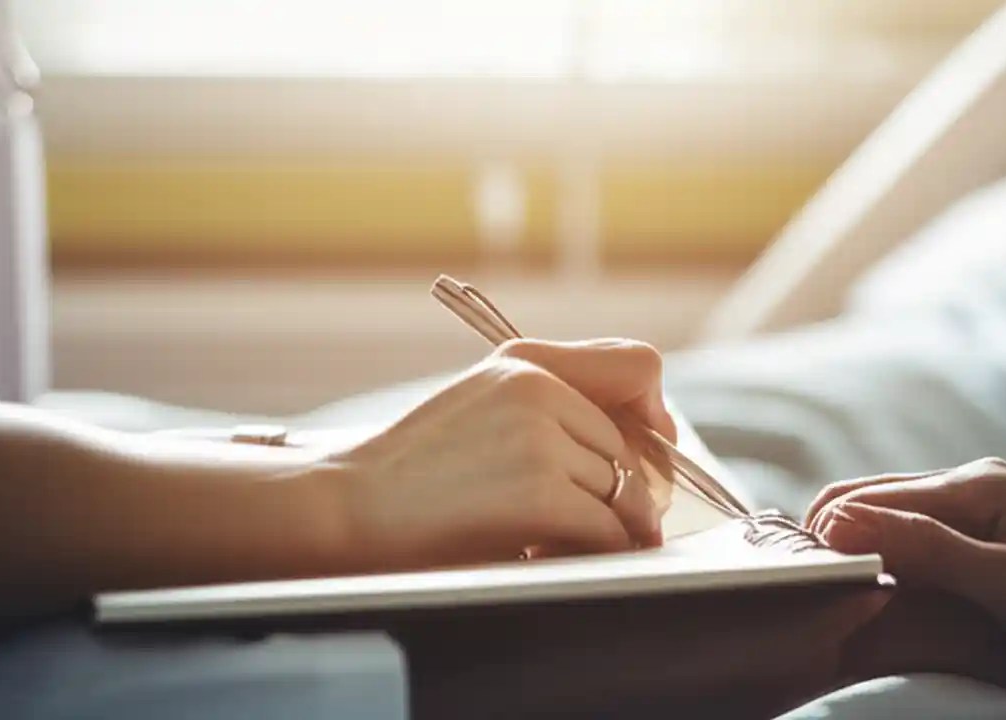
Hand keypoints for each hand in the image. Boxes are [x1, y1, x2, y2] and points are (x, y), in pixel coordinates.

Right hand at [332, 338, 676, 569]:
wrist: (349, 505)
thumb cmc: (412, 468)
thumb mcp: (480, 401)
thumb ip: (550, 401)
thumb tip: (638, 440)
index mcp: (527, 362)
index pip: (637, 369)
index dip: (656, 415)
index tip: (654, 451)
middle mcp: (539, 389)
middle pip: (632, 446)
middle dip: (629, 491)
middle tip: (615, 526)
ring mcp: (540, 440)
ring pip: (624, 491)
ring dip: (614, 528)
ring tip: (578, 545)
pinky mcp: (538, 493)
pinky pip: (606, 529)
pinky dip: (599, 552)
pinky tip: (560, 555)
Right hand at [804, 458, 1005, 711]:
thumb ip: (929, 550)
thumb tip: (838, 523)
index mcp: (975, 486)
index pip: (866, 500)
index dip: (825, 538)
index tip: (797, 585)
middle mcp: (966, 490)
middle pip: (861, 505)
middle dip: (826, 543)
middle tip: (801, 596)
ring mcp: (967, 519)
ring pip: (875, 527)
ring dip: (847, 559)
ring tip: (822, 602)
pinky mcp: (968, 552)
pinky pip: (901, 551)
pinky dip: (873, 572)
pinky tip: (865, 600)